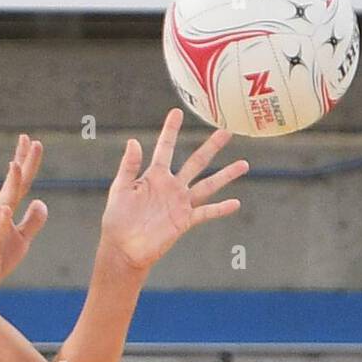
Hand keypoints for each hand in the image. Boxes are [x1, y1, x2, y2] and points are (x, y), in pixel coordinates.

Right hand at [0, 136, 48, 305]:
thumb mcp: (22, 240)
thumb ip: (32, 221)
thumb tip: (42, 201)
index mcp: (2, 210)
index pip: (18, 183)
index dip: (24, 162)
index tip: (32, 141)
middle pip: (13, 186)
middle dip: (22, 163)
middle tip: (31, 141)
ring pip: (3, 203)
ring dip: (10, 185)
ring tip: (17, 166)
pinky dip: (1, 221)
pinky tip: (7, 209)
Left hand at [100, 108, 248, 271]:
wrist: (123, 249)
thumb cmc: (117, 220)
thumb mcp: (120, 189)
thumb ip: (129, 166)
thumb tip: (133, 141)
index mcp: (154, 176)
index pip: (165, 148)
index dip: (171, 130)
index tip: (177, 112)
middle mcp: (171, 186)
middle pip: (196, 162)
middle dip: (211, 147)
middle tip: (226, 131)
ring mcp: (180, 203)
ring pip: (208, 185)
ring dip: (225, 175)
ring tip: (244, 164)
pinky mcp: (184, 221)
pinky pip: (206, 213)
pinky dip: (220, 209)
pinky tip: (235, 203)